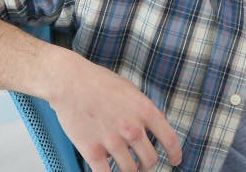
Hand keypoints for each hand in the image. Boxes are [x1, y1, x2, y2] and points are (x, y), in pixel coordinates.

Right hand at [48, 51, 181, 171]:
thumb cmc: (99, 82)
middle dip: (148, 164)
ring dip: (131, 171)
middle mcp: (132, 128)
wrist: (71, 82)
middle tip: (143, 164)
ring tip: (127, 168)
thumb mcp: (132, 90)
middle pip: (150, 160)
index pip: (169, 139)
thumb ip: (145, 110)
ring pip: (130, 171)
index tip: (175, 160)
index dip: (175, 154)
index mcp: (145, 111)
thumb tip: (155, 126)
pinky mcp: (92, 151)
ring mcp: (112, 141)